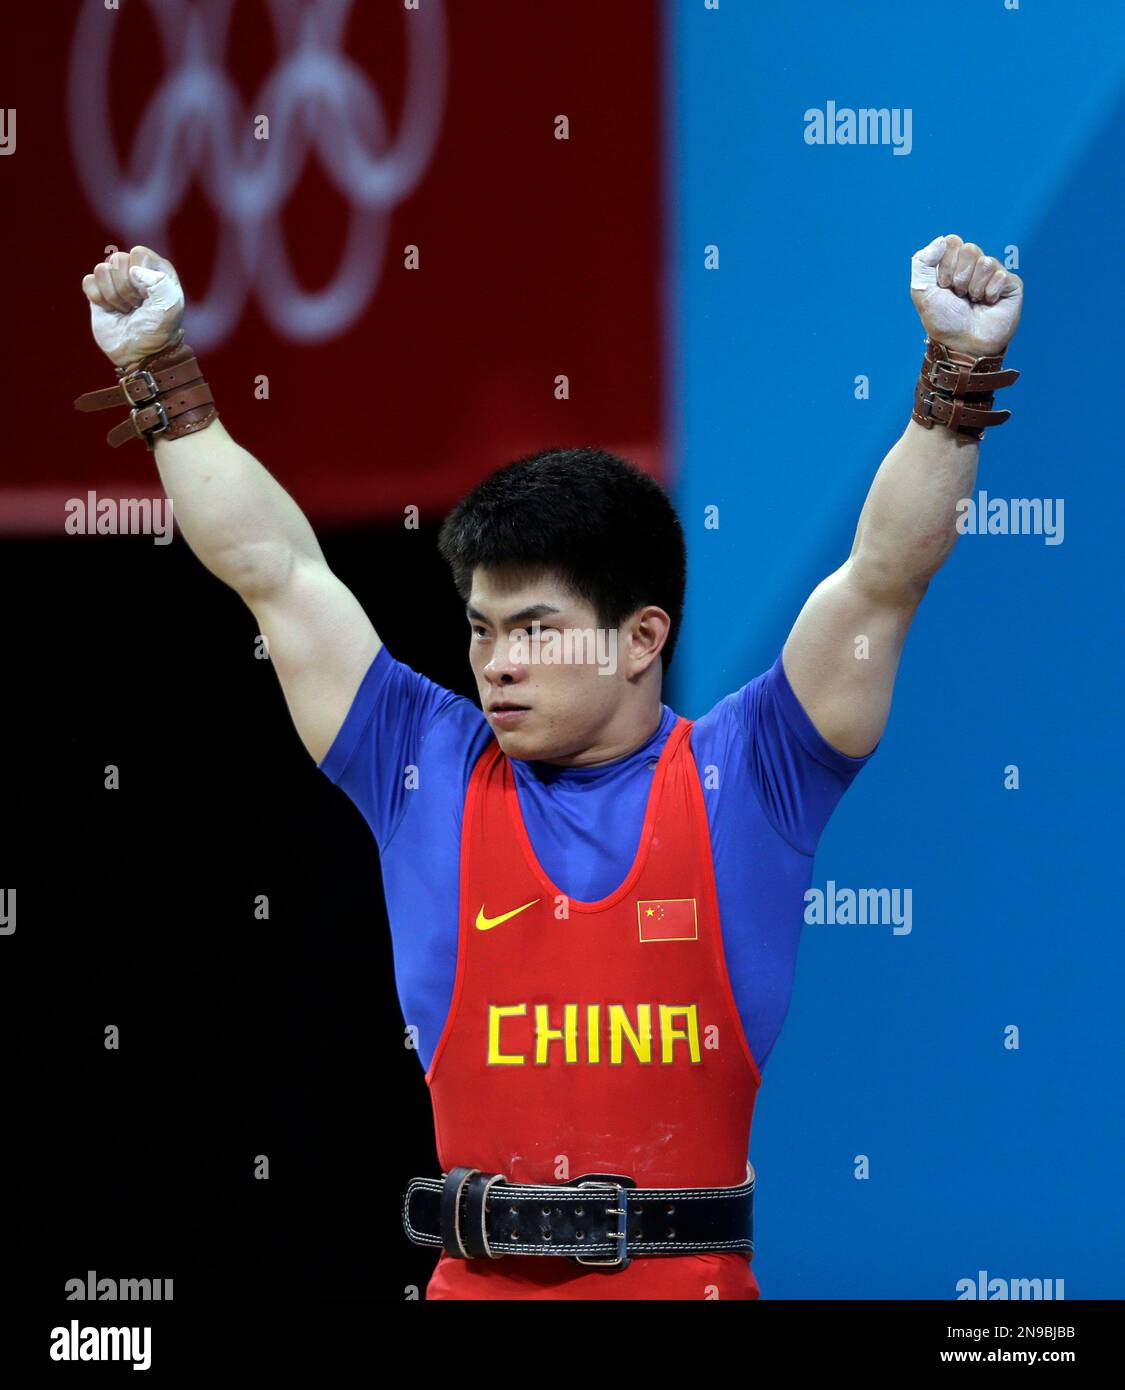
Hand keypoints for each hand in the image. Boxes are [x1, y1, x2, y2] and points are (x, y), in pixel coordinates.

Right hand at [82, 245, 184, 369]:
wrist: (139, 354)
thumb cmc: (158, 330)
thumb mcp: (170, 307)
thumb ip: (160, 283)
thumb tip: (133, 271)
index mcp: (157, 269)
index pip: (138, 254)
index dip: (139, 276)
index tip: (147, 297)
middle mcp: (136, 270)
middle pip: (117, 260)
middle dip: (125, 289)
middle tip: (136, 306)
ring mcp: (116, 280)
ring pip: (101, 270)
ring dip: (113, 296)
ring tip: (125, 310)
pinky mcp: (98, 291)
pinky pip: (88, 281)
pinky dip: (98, 299)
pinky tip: (110, 311)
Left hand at [910, 233, 1022, 357]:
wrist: (963, 345)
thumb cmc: (943, 321)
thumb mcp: (922, 292)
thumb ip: (922, 263)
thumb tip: (941, 240)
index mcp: (954, 264)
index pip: (953, 241)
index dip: (946, 264)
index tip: (943, 286)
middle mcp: (974, 266)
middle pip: (970, 248)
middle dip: (959, 276)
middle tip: (959, 295)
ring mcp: (993, 274)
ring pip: (985, 261)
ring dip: (974, 287)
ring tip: (973, 302)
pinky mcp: (1010, 284)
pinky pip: (1000, 275)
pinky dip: (989, 293)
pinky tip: (988, 305)